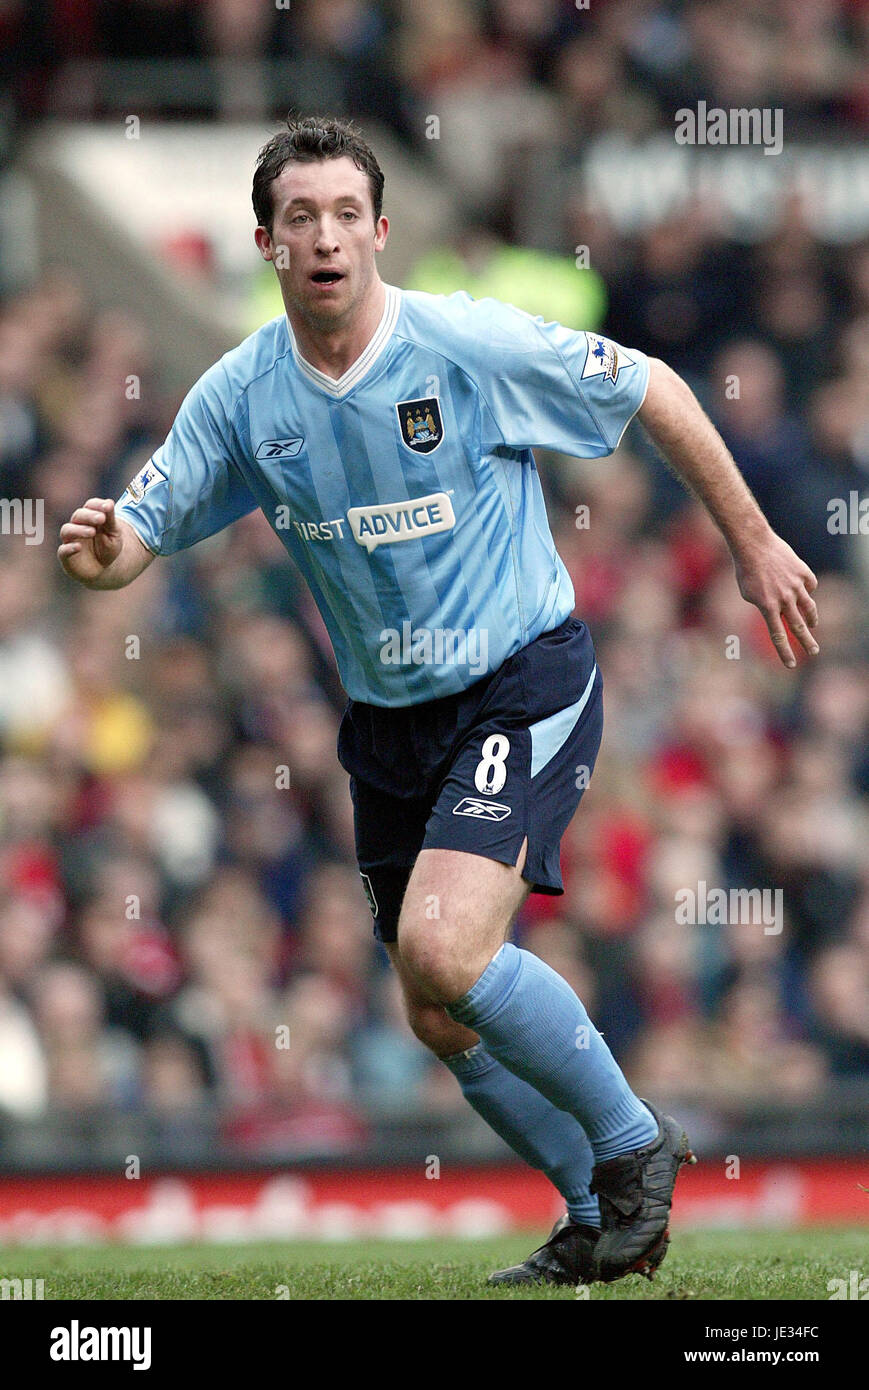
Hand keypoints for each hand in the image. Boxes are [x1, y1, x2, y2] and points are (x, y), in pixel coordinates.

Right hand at [58, 498, 123, 583]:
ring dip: (79, 530)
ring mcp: (69, 540)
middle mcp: (76, 526)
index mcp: (90, 517)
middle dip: (90, 516)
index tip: (108, 506)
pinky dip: (69, 548)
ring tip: (92, 532)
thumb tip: (109, 502)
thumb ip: (111, 520)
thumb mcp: (114, 534)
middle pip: (78, 515)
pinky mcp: (66, 556)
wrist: (104, 570)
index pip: (90, 505)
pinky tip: (78, 547)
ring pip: (67, 530)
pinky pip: (63, 550)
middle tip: (101, 518)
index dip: (98, 505)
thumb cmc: (108, 548)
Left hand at [733, 530, 818, 667]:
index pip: (777, 636)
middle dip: (807, 641)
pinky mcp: (803, 572)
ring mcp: (796, 585)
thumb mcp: (748, 594)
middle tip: (814, 652)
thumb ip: (763, 606)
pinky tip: (805, 592)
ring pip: (809, 607)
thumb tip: (777, 612)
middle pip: (799, 626)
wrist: (754, 545)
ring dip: (812, 618)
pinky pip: (809, 586)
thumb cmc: (745, 570)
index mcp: (767, 607)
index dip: (785, 652)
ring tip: (813, 624)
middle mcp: (784, 599)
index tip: (791, 665)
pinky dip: (807, 590)